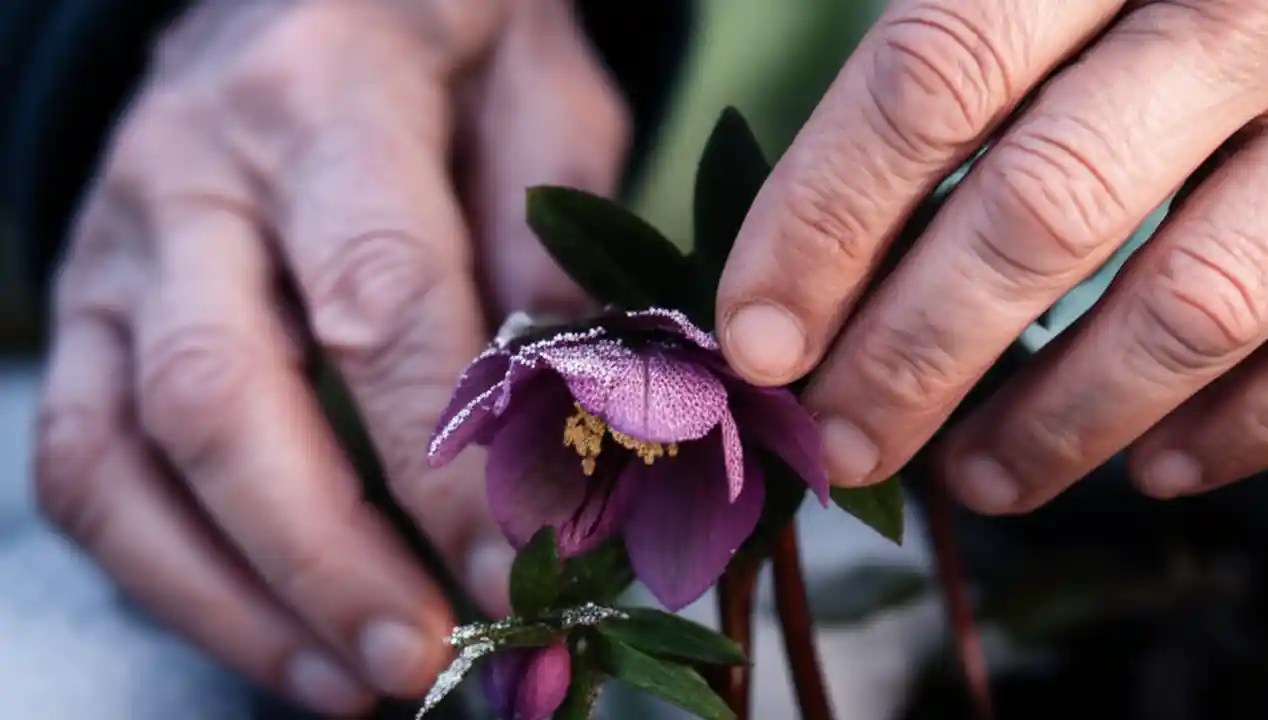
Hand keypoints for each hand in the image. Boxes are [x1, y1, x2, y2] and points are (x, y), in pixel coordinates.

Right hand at [32, 0, 626, 713]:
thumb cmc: (447, 38)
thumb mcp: (539, 95)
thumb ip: (549, 240)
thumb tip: (560, 411)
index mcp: (325, 98)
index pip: (379, 303)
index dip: (447, 459)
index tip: (523, 567)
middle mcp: (192, 176)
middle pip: (227, 398)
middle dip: (329, 556)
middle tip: (426, 659)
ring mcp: (117, 249)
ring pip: (130, 453)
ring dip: (242, 597)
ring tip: (353, 684)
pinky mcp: (88, 310)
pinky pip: (87, 462)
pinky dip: (171, 573)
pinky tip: (271, 635)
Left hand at [714, 0, 1267, 512]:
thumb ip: (946, 68)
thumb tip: (804, 263)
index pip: (929, 83)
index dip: (824, 222)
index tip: (757, 341)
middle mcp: (1234, 13)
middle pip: (1040, 210)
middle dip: (916, 353)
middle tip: (840, 441)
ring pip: (1187, 301)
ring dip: (1060, 418)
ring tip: (973, 481)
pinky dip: (1228, 428)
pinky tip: (1150, 471)